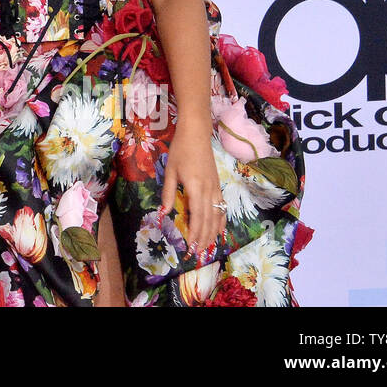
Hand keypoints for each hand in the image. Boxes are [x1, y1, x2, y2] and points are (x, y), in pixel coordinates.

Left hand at [162, 118, 225, 256]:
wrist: (197, 134)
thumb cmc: (180, 151)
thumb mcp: (170, 171)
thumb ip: (168, 193)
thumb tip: (164, 213)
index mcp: (196, 188)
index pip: (197, 216)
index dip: (195, 233)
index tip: (192, 246)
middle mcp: (209, 191)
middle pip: (209, 219)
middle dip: (204, 237)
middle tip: (199, 252)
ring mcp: (216, 188)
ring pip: (217, 215)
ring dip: (213, 232)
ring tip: (209, 246)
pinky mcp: (218, 185)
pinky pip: (222, 207)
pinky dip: (221, 220)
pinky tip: (219, 229)